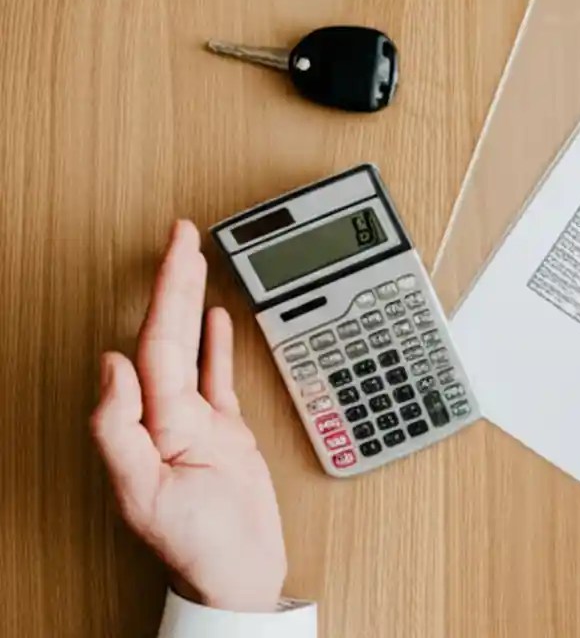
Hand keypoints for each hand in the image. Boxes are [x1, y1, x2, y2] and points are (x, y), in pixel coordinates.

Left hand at [92, 220, 285, 611]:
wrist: (239, 575)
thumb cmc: (196, 545)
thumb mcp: (145, 494)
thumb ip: (119, 428)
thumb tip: (109, 365)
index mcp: (148, 423)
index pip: (155, 346)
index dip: (164, 295)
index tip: (174, 253)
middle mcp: (167, 415)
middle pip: (170, 335)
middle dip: (174, 282)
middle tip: (182, 235)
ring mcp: (197, 422)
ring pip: (192, 348)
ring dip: (192, 303)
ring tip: (194, 262)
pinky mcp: (224, 433)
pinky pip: (219, 378)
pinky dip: (218, 346)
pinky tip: (217, 318)